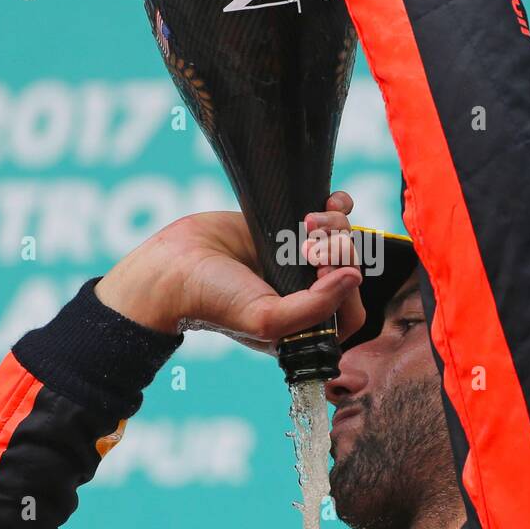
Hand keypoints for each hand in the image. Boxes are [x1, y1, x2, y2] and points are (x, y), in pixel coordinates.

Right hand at [94, 191, 364, 354]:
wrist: (174, 265)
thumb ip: (316, 308)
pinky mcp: (291, 229)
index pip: (353, 310)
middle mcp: (308, 293)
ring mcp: (301, 260)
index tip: (320, 271)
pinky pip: (334, 217)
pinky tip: (331, 202)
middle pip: (352, 268)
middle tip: (306, 245)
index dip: (346, 287)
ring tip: (306, 221)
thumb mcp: (268, 319)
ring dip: (336, 225)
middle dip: (339, 250)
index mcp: (306, 326)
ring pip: (345, 239)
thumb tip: (355, 276)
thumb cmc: (216, 301)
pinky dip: (339, 207)